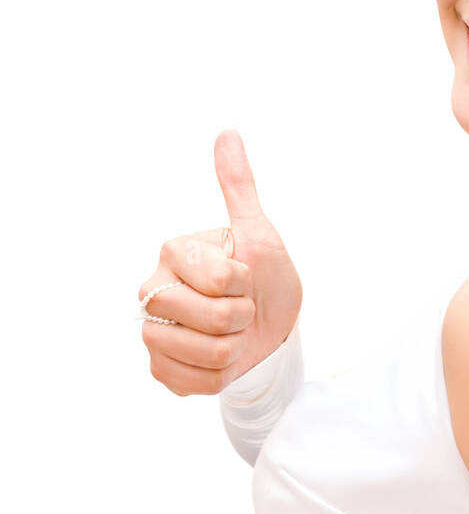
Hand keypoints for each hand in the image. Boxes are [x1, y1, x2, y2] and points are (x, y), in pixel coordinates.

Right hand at [138, 129, 302, 394]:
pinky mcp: (160, 370)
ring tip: (232, 335)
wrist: (271, 333)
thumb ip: (239, 187)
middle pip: (212, 318)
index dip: (245, 284)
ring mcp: (152, 333)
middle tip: (241, 310)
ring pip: (206, 353)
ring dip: (234, 349)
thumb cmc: (265, 279)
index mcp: (174, 253)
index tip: (245, 279)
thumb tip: (228, 130)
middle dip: (243, 318)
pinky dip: (221, 376)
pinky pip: (196, 382)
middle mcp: (152, 290)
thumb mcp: (260, 234)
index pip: (219, 278)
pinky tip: (221, 360)